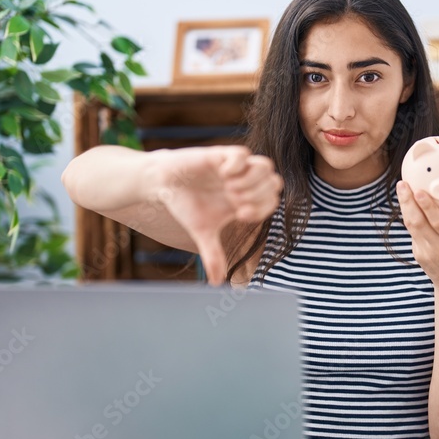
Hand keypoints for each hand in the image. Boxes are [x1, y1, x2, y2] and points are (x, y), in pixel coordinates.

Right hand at [153, 146, 281, 284]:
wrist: (163, 184)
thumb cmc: (186, 206)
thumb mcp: (202, 233)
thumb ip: (214, 255)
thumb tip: (216, 284)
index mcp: (246, 198)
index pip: (273, 201)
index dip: (262, 210)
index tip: (240, 215)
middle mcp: (245, 181)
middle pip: (275, 182)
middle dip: (257, 196)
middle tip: (235, 201)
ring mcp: (235, 167)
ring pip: (265, 166)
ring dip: (250, 181)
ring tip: (229, 188)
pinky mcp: (220, 154)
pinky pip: (242, 154)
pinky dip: (236, 166)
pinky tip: (221, 174)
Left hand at [397, 180, 438, 291]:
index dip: (428, 207)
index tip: (419, 192)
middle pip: (419, 223)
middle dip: (409, 202)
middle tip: (403, 184)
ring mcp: (427, 253)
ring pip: (412, 227)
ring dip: (405, 207)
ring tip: (402, 189)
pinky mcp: (418, 255)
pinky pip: (412, 233)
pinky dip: (409, 216)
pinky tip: (406, 202)